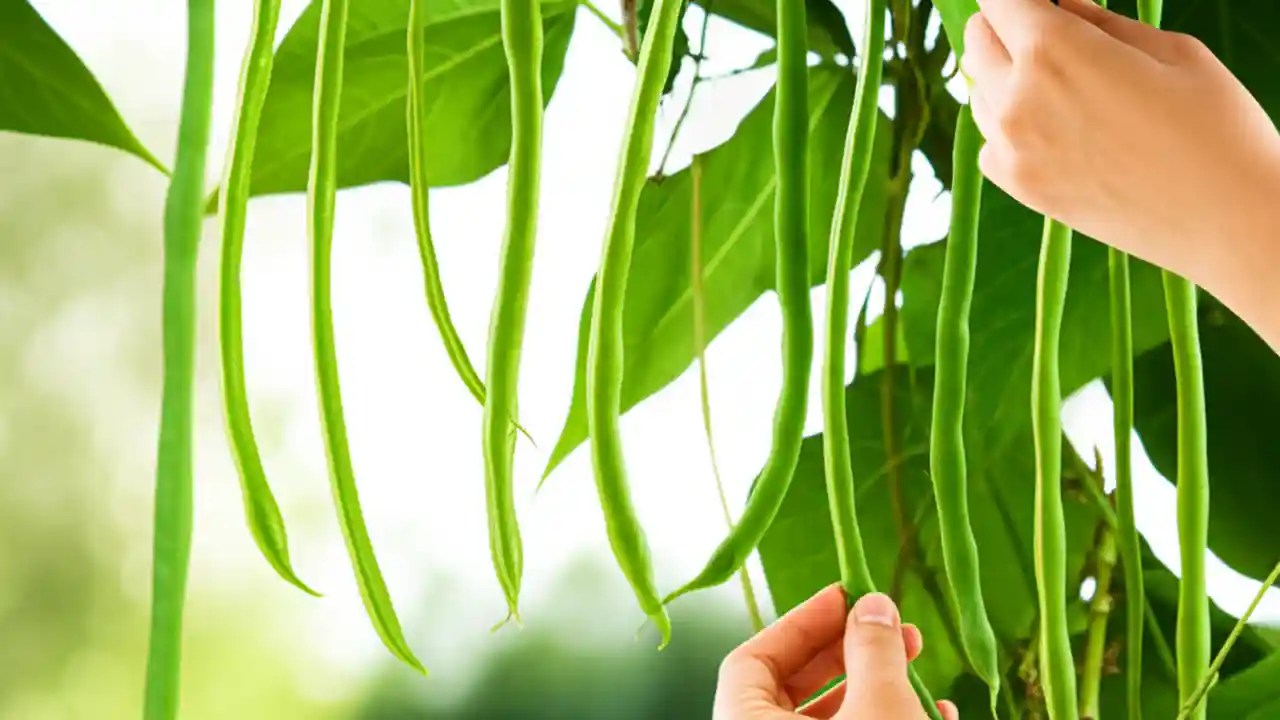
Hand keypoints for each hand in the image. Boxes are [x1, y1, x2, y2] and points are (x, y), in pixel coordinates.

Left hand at [713, 586, 958, 718]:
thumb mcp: (879, 707)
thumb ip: (873, 651)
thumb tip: (872, 604)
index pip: (751, 660)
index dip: (799, 623)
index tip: (844, 597)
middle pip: (793, 687)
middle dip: (850, 651)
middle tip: (892, 626)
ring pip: (830, 719)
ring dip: (876, 686)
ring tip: (919, 663)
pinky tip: (935, 712)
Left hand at [963, 0, 1279, 346]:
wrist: (1225, 218)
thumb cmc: (1214, 124)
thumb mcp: (1169, 49)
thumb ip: (1099, 22)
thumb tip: (1060, 6)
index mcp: (1053, 50)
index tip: (1036, 3)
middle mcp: (1017, 99)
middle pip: (977, 41)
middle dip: (1004, 27)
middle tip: (1044, 33)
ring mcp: (1011, 149)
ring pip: (978, 94)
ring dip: (1004, 79)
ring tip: (1061, 86)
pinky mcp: (1018, 189)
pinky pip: (989, 143)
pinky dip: (1008, 129)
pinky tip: (1055, 132)